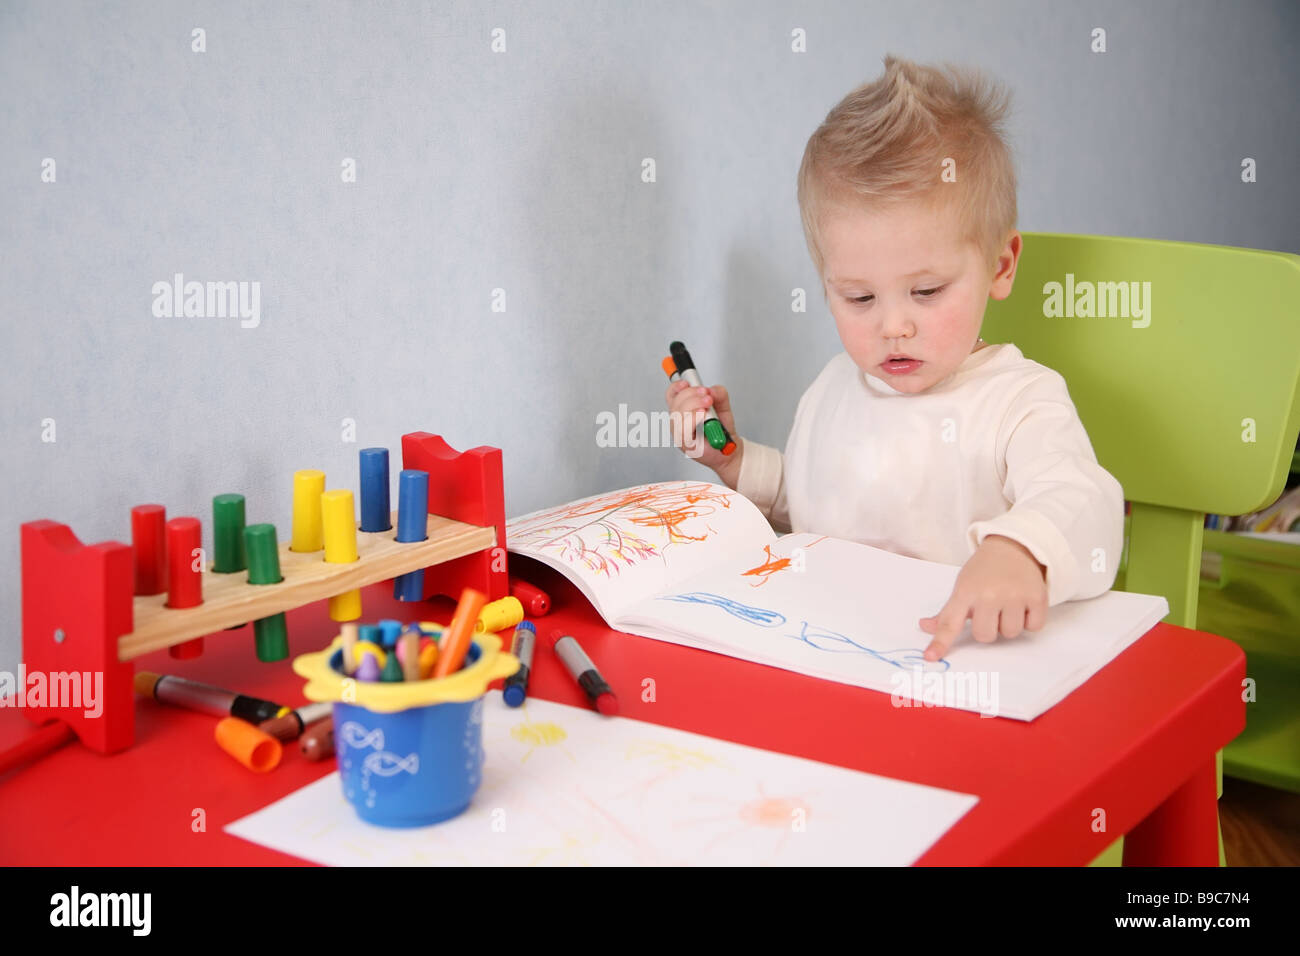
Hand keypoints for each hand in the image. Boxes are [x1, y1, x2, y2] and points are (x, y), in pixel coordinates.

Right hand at [665, 380, 742, 484]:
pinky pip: (684, 429)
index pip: (672, 395)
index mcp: (683, 410)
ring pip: (678, 414)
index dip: (676, 387)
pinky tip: (704, 416)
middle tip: (707, 395)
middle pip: (675, 403)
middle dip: (691, 395)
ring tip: (708, 404)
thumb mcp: (723, 406)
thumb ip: (719, 394)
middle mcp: (678, 421)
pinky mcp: (685, 445)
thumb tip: (710, 390)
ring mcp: (680, 434)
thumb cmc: (722, 430)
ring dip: (694, 405)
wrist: (730, 450)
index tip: (687, 382)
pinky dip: (694, 419)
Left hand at [919, 535, 1047, 660]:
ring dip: (1009, 624)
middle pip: (985, 636)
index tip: (931, 657)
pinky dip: (1030, 620)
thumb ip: (947, 612)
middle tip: (991, 610)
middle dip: (988, 628)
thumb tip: (924, 626)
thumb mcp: (962, 586)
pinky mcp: (1037, 597)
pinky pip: (1033, 627)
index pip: (949, 623)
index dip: (940, 642)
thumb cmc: (984, 571)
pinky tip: (1024, 604)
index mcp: (965, 592)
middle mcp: (989, 594)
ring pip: (1010, 634)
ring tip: (1008, 605)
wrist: (1014, 546)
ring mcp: (1014, 595)